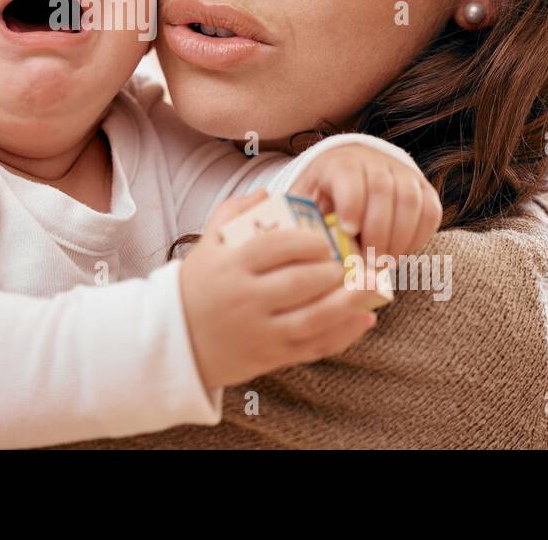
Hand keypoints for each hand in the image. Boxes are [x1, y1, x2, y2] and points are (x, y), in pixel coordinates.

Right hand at [179, 190, 380, 389]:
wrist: (176, 341)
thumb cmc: (197, 285)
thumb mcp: (207, 243)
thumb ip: (234, 212)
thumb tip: (269, 192)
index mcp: (231, 265)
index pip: (276, 246)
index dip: (308, 241)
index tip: (324, 240)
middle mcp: (246, 298)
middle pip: (301, 282)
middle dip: (333, 270)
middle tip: (348, 262)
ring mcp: (260, 330)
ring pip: (314, 317)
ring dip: (349, 301)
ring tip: (371, 286)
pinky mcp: (271, 356)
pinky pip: (314, 346)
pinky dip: (344, 334)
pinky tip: (363, 318)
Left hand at [289, 144, 442, 261]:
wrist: (352, 175)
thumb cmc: (323, 197)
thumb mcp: (305, 201)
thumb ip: (303, 218)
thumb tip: (300, 244)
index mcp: (338, 163)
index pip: (348, 174)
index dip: (351, 203)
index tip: (348, 231)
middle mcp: (374, 161)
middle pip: (382, 189)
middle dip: (378, 230)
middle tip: (370, 262)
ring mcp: (402, 172)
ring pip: (410, 199)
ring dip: (400, 236)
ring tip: (385, 263)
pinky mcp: (423, 188)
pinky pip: (430, 210)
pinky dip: (419, 236)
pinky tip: (402, 253)